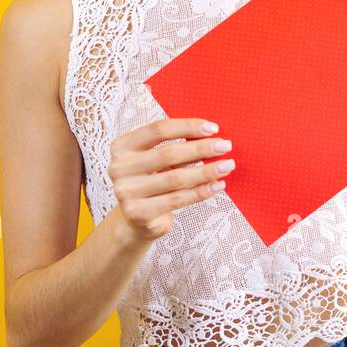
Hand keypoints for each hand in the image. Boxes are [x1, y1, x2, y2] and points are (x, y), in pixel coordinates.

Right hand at [107, 117, 234, 244]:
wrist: (136, 220)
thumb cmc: (153, 181)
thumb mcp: (159, 160)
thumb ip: (178, 146)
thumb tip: (212, 137)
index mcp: (122, 146)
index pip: (158, 130)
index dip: (187, 126)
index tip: (213, 128)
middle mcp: (118, 168)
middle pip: (167, 153)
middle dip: (201, 148)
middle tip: (225, 146)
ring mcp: (126, 192)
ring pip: (175, 179)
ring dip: (206, 171)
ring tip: (227, 166)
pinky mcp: (138, 213)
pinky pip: (177, 199)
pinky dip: (201, 191)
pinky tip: (218, 185)